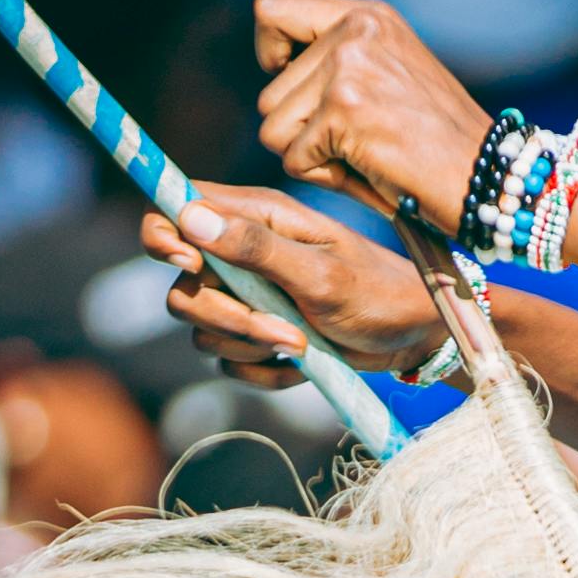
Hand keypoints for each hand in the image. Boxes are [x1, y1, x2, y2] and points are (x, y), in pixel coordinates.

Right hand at [141, 187, 446, 386]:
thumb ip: (256, 247)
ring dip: (249, 343)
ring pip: (202, 328)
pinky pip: (229, 360)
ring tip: (303, 340)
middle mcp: (242, 253)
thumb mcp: (321, 272)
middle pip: (181, 285)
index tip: (188, 262)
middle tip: (279, 325)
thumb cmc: (378, 293)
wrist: (412, 337)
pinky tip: (304, 359)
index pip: (175, 209)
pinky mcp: (255, 334)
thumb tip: (190, 216)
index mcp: (256, 218)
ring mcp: (247, 295)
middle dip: (223, 314)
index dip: (164, 235)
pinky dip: (264, 368)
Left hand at [251, 0, 496, 233]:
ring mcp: (349, 69)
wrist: (485, 175)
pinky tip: (369, 171)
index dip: (268, 48)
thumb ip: (337, 39)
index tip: (288, 75)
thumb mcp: (390, 66)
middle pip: (269, 88)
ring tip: (364, 155)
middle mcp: (356, 32)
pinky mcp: (343, 111)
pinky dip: (326, 177)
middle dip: (300, 127)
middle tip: (354, 138)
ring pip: (274, 125)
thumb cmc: (436, 136)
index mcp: (368, 16)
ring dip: (310, 154)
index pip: (272, 7)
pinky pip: (294, 159)